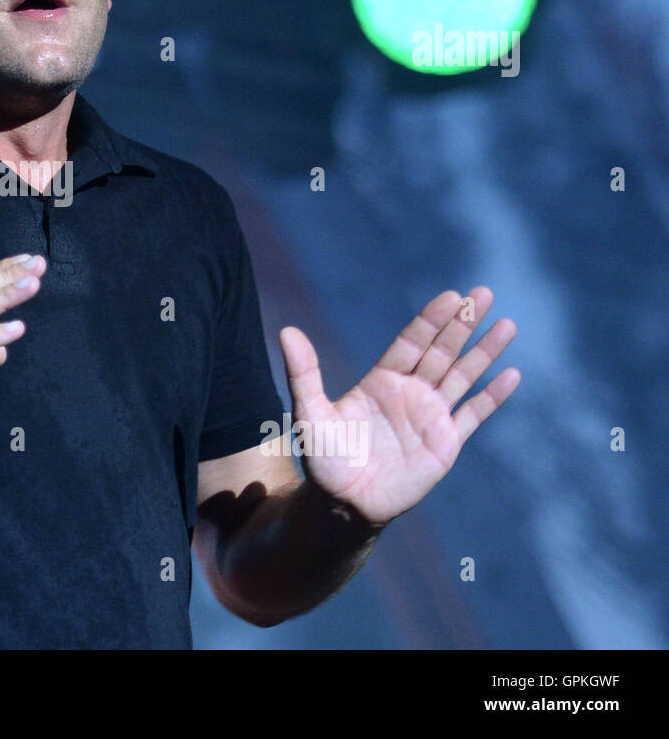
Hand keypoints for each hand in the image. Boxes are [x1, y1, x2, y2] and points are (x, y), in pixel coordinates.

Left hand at [277, 287, 519, 527]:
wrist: (343, 505)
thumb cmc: (324, 460)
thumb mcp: (310, 412)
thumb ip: (303, 373)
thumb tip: (286, 331)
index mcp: (381, 381)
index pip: (412, 342)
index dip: (432, 320)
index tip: (452, 296)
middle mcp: (409, 393)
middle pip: (442, 351)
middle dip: (463, 324)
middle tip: (485, 293)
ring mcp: (430, 417)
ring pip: (462, 377)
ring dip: (484, 352)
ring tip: (507, 325)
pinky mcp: (444, 444)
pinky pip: (473, 415)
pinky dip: (491, 396)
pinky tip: (511, 374)